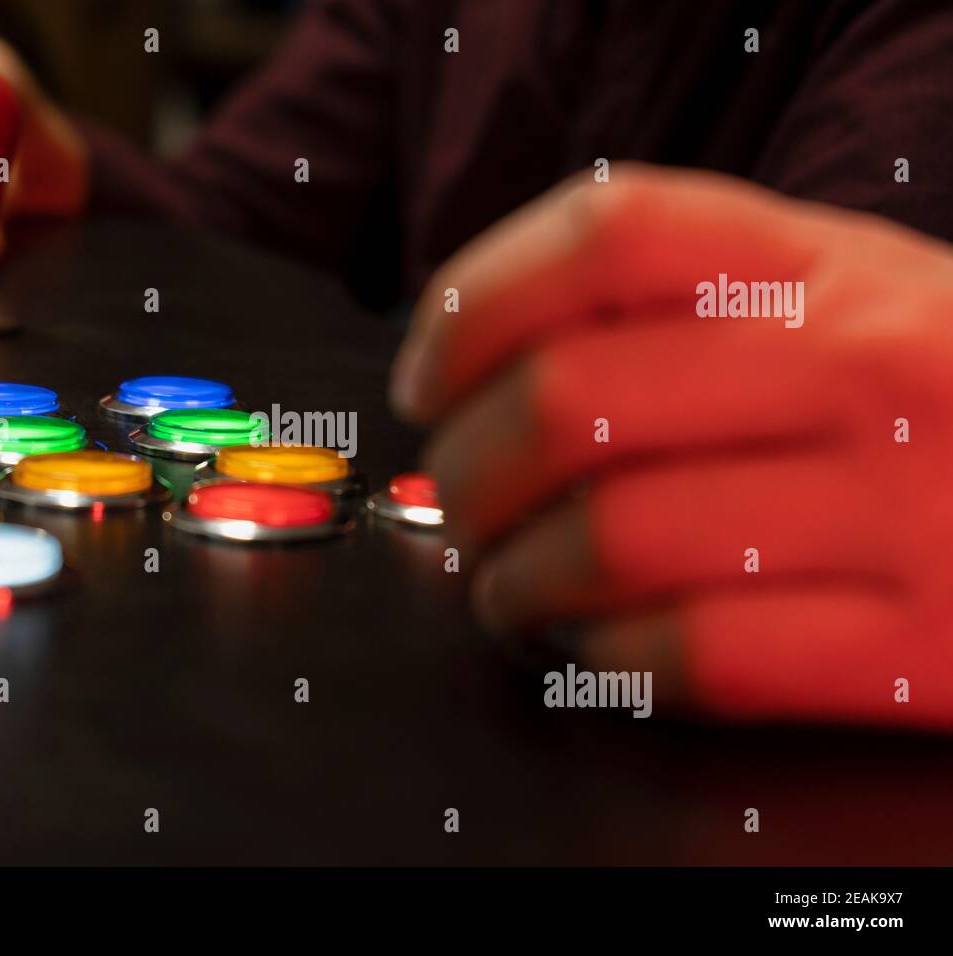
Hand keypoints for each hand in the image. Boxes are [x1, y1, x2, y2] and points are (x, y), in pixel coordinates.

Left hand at [391, 164, 952, 729]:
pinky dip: (608, 664)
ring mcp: (900, 507)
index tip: (428, 376)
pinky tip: (601, 654)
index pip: (607, 231)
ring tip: (511, 593)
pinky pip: (700, 656)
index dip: (473, 304)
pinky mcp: (922, 648)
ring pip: (611, 539)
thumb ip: (688, 312)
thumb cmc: (951, 404)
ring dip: (513, 583)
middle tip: (460, 508)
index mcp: (830, 264)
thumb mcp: (847, 302)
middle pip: (569, 398)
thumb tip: (483, 377)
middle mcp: (862, 367)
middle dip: (465, 474)